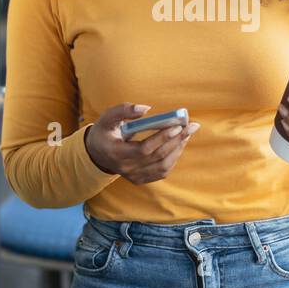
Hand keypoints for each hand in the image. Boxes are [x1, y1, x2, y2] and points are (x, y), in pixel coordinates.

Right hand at [84, 103, 199, 184]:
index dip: (162, 138)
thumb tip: (146, 108)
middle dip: (177, 140)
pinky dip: (173, 158)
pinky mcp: (141, 179)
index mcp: (116, 153)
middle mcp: (126, 168)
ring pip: (163, 166)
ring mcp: (134, 176)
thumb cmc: (104, 132)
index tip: (177, 125)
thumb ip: (124, 110)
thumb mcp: (108, 117)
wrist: (98, 154)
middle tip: (191, 126)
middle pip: (157, 157)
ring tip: (187, 133)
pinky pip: (162, 171)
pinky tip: (179, 144)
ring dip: (178, 149)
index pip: (144, 149)